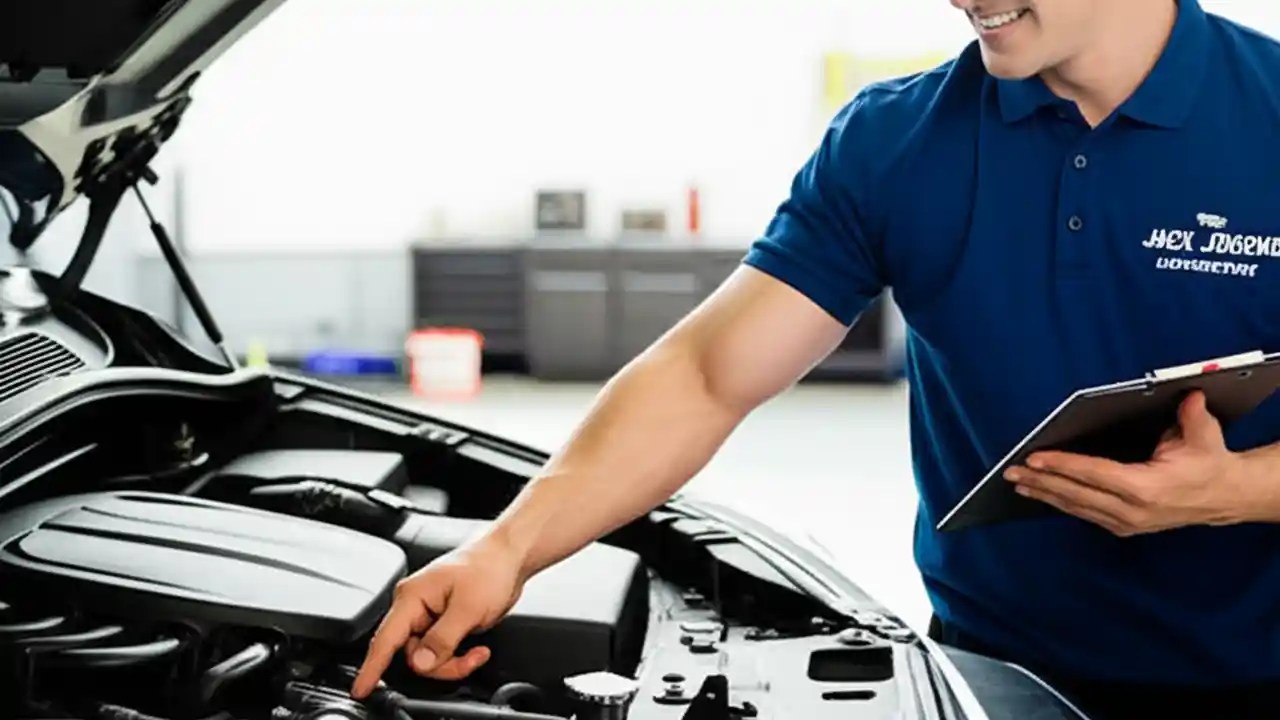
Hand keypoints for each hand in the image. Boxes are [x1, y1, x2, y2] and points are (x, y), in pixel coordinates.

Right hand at [350, 536, 525, 698]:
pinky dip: (456, 655)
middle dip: (441, 665)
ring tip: (477, 651)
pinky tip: (474, 647)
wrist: (508, 558)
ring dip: (452, 661)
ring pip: (427, 656)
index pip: (385, 639)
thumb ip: (442, 638)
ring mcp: (427, 614)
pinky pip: (439, 650)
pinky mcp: (440, 621)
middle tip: (469, 659)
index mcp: (412, 596)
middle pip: (412, 655)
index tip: (361, 688)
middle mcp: (414, 605)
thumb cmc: (489, 568)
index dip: (372, 667)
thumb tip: (421, 663)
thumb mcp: (468, 608)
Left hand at [1004, 390, 1247, 536]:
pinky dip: (1060, 502)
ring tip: (1017, 482)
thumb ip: (1193, 415)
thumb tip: (1189, 394)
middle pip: (1076, 494)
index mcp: (1147, 489)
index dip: (1062, 465)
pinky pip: (1084, 514)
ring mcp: (1128, 523)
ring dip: (1044, 494)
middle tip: (1010, 472)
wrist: (1224, 496)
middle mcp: (1133, 511)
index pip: (1094, 474)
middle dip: (1041, 481)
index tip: (1034, 458)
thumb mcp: (1205, 435)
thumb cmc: (1209, 462)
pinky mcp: (1124, 527)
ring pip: (1076, 508)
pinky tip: (1041, 493)